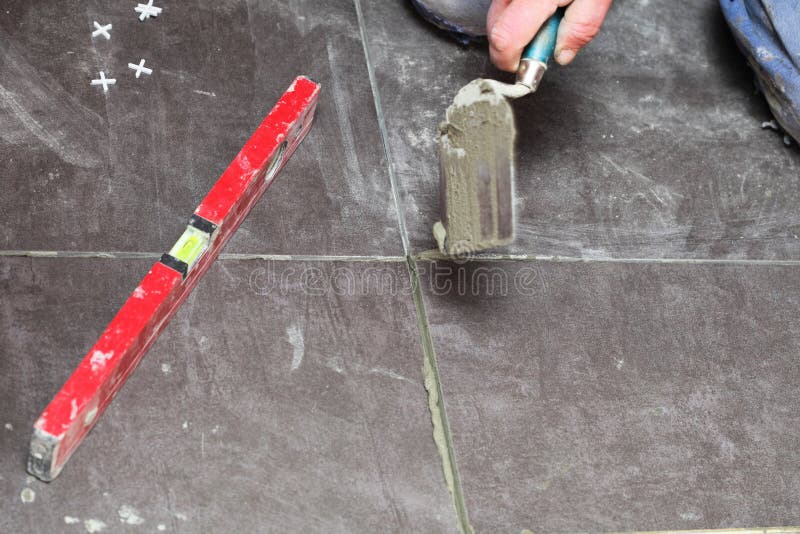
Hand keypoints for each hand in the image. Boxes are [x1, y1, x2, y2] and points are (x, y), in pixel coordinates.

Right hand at [487, 0, 611, 70]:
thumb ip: (581, 28)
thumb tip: (561, 55)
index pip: (504, 39)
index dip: (510, 60)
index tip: (525, 65)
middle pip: (495, 29)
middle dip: (512, 43)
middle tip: (543, 35)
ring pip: (497, 13)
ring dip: (515, 24)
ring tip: (545, 12)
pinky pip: (502, 0)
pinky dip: (516, 8)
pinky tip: (538, 2)